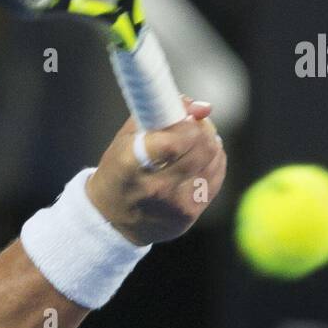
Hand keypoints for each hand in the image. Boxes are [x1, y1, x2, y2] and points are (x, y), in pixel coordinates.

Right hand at [85, 98, 225, 245]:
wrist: (111, 219)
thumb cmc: (118, 170)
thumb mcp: (126, 138)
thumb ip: (160, 114)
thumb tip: (203, 108)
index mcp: (132, 166)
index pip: (175, 142)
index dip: (187, 125)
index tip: (185, 118)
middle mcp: (155, 188)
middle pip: (202, 150)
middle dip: (202, 130)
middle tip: (194, 125)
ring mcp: (175, 205)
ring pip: (213, 161)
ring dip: (209, 144)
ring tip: (195, 141)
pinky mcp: (189, 215)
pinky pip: (216, 178)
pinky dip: (213, 162)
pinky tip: (199, 158)